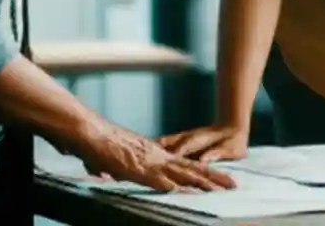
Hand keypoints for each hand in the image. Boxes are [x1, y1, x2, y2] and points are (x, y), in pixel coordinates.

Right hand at [75, 121, 236, 191]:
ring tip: (219, 190)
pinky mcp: (137, 168)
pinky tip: (181, 191)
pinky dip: (168, 185)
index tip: (220, 179)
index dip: (204, 172)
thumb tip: (108, 175)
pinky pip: (156, 178)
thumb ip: (117, 169)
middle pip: (192, 169)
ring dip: (201, 183)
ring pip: (181, 174)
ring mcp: (149, 163)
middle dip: (214, 178)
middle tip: (233, 185)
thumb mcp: (117, 161)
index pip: (187, 164)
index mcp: (157, 155)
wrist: (90, 132)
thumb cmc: (102, 146)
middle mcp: (158, 158)